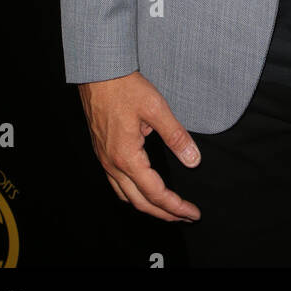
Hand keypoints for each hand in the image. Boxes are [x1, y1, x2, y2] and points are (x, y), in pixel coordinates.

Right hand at [78, 70, 201, 221]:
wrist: (97, 73)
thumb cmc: (124, 87)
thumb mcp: (156, 108)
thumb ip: (176, 136)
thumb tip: (193, 160)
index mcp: (127, 157)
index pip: (155, 193)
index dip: (176, 206)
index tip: (192, 213)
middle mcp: (113, 164)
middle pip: (140, 202)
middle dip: (165, 213)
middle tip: (185, 217)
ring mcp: (105, 160)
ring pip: (126, 196)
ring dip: (148, 206)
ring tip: (167, 208)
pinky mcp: (102, 152)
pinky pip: (117, 184)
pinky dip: (133, 195)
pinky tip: (143, 189)